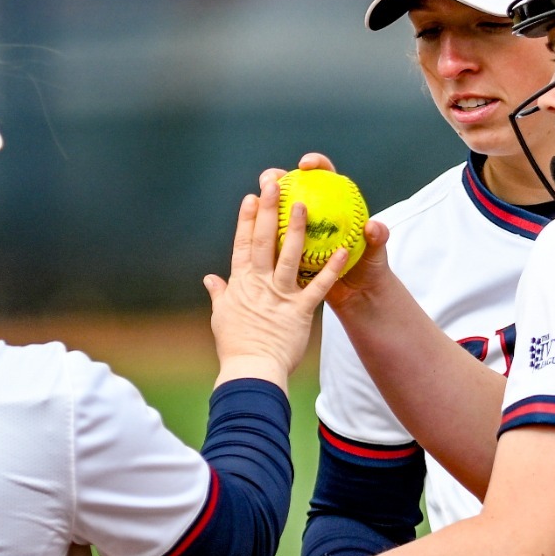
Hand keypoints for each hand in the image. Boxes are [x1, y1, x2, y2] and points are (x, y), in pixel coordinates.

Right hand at [205, 173, 349, 388]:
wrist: (251, 371)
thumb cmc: (235, 345)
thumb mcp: (221, 316)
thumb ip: (219, 294)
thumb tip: (210, 279)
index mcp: (241, 283)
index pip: (242, 244)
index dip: (247, 220)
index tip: (250, 197)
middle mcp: (259, 283)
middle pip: (264, 241)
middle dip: (269, 210)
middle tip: (275, 184)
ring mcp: (280, 295)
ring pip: (290, 255)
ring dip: (297, 229)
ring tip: (305, 204)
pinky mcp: (300, 310)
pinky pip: (318, 286)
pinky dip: (332, 268)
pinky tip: (345, 250)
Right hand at [259, 154, 393, 312]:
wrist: (360, 296)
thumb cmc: (370, 268)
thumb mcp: (376, 254)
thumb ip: (378, 238)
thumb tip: (372, 227)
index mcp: (336, 207)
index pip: (325, 176)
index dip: (315, 164)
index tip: (305, 165)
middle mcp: (315, 218)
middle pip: (293, 190)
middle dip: (277, 179)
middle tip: (270, 180)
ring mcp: (301, 238)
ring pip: (280, 217)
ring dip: (267, 207)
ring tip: (258, 202)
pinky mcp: (294, 258)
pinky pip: (279, 248)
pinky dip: (269, 240)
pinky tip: (258, 235)